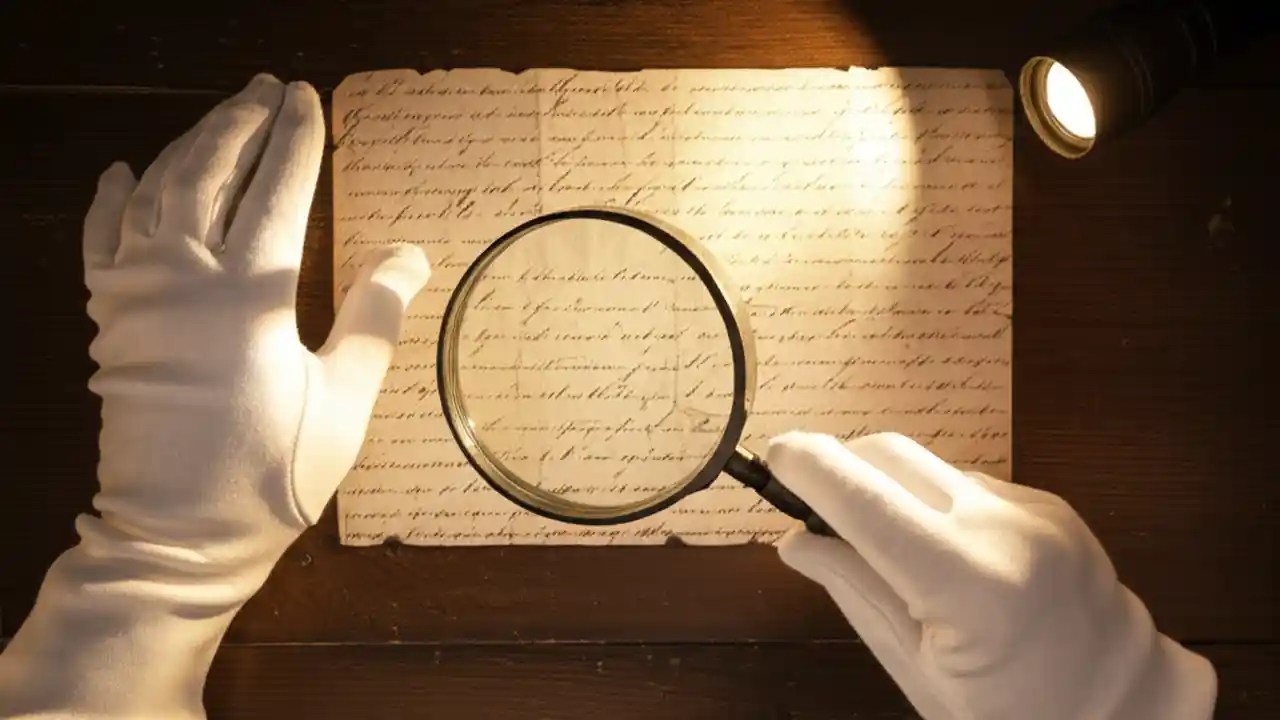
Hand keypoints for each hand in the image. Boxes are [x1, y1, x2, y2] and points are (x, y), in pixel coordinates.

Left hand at [0, 74, 428, 717]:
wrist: (177, 534)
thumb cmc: (273, 472)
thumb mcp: (345, 399)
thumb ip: (375, 318)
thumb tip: (412, 255)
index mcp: (249, 295)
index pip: (277, 191)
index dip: (296, 141)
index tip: (309, 99)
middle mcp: (184, 278)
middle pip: (211, 174)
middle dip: (241, 123)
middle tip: (268, 89)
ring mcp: (137, 297)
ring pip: (157, 194)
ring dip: (189, 146)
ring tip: (222, 115)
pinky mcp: (110, 323)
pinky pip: (100, 243)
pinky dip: (111, 202)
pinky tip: (121, 172)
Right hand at [768, 431, 1215, 719]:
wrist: (1125, 707)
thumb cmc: (1014, 714)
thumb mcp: (919, 671)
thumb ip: (856, 592)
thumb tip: (796, 539)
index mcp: (970, 585)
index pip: (866, 499)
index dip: (810, 467)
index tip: (773, 456)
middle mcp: (1006, 529)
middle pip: (891, 455)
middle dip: (840, 465)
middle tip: (807, 504)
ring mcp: (1035, 510)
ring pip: (927, 466)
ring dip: (887, 486)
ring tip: (879, 544)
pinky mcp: (1049, 503)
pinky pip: (966, 483)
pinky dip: (930, 502)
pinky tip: (936, 549)